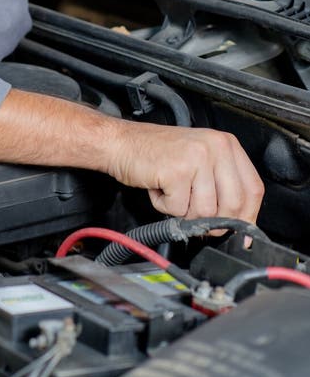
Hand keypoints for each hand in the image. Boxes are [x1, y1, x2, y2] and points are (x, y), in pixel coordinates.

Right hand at [109, 120, 263, 223]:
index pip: (253, 189)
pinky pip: (180, 209)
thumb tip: (241, 230)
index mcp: (226, 144)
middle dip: (214, 221)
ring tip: (172, 191)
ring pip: (206, 211)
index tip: (240, 233)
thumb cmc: (158, 153)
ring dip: (184, 212)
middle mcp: (215, 147)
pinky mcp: (177, 171)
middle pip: (234, 204)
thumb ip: (223, 187)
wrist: (122, 142)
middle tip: (194, 214)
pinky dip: (165, 207)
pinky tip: (159, 187)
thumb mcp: (200, 162)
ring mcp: (197, 157)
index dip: (248, 216)